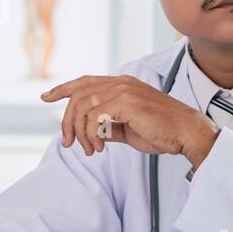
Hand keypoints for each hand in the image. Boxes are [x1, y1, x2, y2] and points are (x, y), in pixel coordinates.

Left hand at [41, 73, 219, 165]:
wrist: (185, 133)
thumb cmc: (161, 132)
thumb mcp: (127, 128)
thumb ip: (107, 126)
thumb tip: (88, 133)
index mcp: (121, 85)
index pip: (84, 81)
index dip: (63, 88)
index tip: (46, 97)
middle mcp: (120, 83)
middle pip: (78, 95)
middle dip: (67, 120)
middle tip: (68, 143)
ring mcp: (123, 90)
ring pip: (83, 106)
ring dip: (80, 132)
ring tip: (89, 150)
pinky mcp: (126, 102)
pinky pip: (94, 116)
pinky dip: (91, 134)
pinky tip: (99, 147)